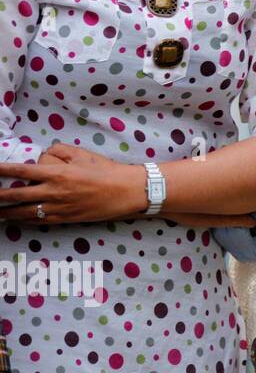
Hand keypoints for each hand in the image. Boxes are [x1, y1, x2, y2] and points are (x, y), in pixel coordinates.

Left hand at [0, 144, 144, 223]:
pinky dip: (24, 220)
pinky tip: (17, 219)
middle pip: (17, 195)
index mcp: (57, 173)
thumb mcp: (82, 154)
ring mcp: (59, 208)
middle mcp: (54, 192)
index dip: (2, 170)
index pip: (22, 171)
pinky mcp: (66, 219)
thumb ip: (58, 152)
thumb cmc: (106, 170)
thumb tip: (42, 157)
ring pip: (24, 212)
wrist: (127, 191)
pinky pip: (39, 221)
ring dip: (6, 213)